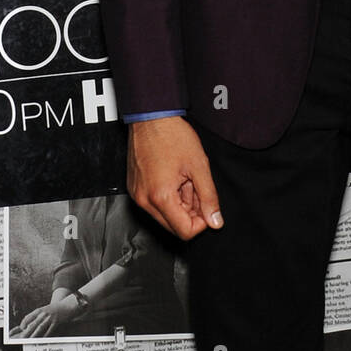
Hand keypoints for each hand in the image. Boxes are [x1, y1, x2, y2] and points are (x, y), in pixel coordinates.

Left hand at [10, 293, 77, 337]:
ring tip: (30, 339)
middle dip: (27, 331)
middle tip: (22, 337)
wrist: (67, 305)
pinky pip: (50, 329)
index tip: (21, 328)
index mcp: (40, 310)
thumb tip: (27, 321)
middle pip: (33, 323)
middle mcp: (44, 313)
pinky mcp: (56, 321)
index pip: (29, 317)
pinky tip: (42, 339)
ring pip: (40, 327)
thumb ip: (36, 315)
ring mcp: (50, 317)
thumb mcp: (44, 309)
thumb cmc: (55, 308)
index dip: (24, 323)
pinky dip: (45, 335)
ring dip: (34, 334)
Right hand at [128, 115, 222, 240]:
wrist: (151, 118)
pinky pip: (154, 203)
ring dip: (179, 202)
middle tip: (195, 186)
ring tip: (183, 178)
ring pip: (164, 215)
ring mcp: (137, 195)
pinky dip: (167, 196)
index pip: (184, 232)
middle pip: (174, 226)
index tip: (206, 205)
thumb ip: (209, 197)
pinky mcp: (134, 188)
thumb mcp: (199, 166)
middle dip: (190, 211)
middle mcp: (144, 200)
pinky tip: (173, 176)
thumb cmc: (172, 136)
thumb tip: (215, 221)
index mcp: (160, 197)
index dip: (201, 222)